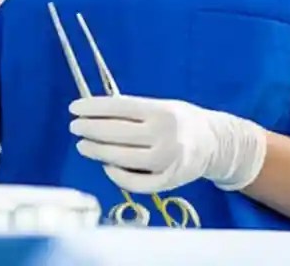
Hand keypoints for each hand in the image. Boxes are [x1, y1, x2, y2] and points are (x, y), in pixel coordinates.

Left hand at [69, 95, 267, 192]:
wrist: (215, 143)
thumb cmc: (180, 120)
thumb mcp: (161, 106)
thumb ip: (132, 110)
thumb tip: (93, 113)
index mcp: (162, 112)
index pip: (119, 108)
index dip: (93, 108)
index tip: (73, 108)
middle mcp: (165, 136)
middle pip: (117, 134)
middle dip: (90, 130)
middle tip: (74, 127)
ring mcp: (167, 161)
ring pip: (123, 159)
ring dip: (98, 152)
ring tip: (83, 145)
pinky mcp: (169, 181)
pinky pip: (136, 183)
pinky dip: (117, 175)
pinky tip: (106, 166)